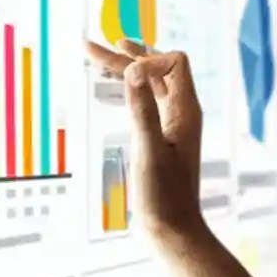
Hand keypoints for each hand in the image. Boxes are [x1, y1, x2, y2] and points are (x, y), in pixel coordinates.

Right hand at [86, 39, 205, 242]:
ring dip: (126, 69)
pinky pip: (146, 103)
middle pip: (158, 71)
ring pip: (151, 86)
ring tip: (99, 56)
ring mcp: (172, 126)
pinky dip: (128, 90)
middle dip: (127, 57)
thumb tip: (135, 69)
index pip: (175, 63)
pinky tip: (113, 88)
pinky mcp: (161, 138)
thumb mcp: (148, 150)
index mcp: (187, 112)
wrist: (172, 230)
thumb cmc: (163, 196)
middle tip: (90, 46)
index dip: (149, 60)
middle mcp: (182, 114)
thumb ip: (142, 109)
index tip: (124, 78)